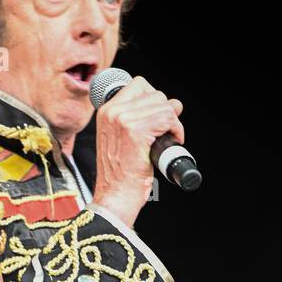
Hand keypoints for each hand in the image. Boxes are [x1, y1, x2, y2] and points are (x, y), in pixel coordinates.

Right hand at [92, 75, 184, 226]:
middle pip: (153, 93)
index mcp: (106, 111)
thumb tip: (174, 103)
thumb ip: (140, 119)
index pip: (138, 85)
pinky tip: (173, 142)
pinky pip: (167, 118)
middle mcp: (112, 112)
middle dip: (166, 111)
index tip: (157, 118)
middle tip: (166, 132)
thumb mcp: (122, 140)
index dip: (154, 99)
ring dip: (173, 121)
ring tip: (169, 139)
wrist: (114, 197)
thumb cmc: (119, 175)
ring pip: (163, 105)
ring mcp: (123, 120)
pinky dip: (176, 129)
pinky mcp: (136, 131)